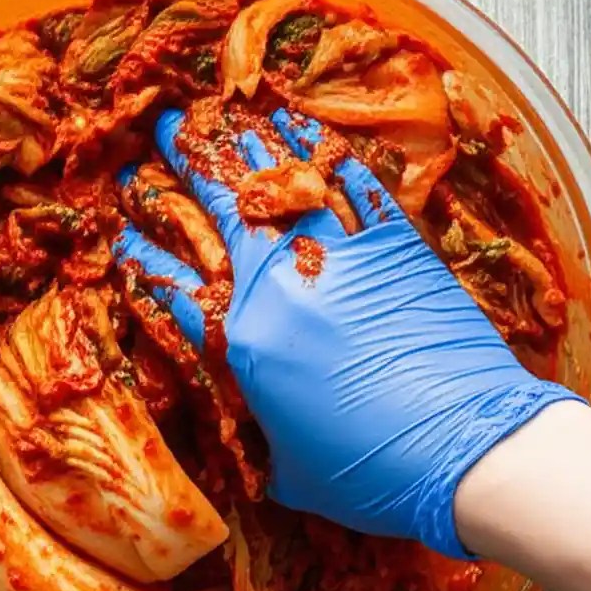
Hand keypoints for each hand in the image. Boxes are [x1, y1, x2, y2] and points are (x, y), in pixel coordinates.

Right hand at [113, 107, 579, 557]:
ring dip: (254, 144)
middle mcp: (282, 287)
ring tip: (232, 116)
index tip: (124, 222)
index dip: (143, 249)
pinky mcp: (395, 248)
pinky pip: (353, 185)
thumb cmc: (372, 473)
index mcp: (244, 342)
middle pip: (223, 208)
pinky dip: (326, 154)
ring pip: (285, 182)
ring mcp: (340, 259)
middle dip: (191, 162)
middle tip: (172, 130)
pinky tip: (306, 131)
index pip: (174, 283)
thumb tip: (255, 427)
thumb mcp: (289, 469)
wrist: (466, 449)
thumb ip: (259, 435)